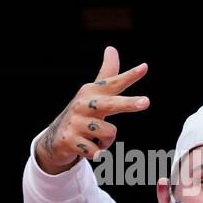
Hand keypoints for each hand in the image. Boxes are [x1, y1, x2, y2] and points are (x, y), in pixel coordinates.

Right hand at [36, 46, 149, 174]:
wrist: (56, 137)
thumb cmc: (83, 113)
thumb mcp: (94, 94)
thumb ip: (108, 75)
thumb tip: (112, 48)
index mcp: (92, 93)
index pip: (114, 82)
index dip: (130, 75)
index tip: (145, 67)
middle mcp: (83, 105)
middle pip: (111, 104)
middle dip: (128, 103)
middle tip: (146, 102)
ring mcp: (75, 122)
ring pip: (109, 133)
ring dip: (107, 141)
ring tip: (94, 137)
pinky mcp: (70, 140)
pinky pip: (97, 151)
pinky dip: (97, 153)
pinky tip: (87, 148)